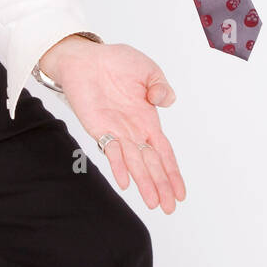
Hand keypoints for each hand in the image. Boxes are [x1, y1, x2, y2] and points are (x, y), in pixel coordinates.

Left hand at [50, 41, 184, 213]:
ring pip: (135, 163)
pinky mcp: (98, 128)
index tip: (181, 193)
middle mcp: (133, 131)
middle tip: (170, 208)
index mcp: (148, 119)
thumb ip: (160, 86)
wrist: (85, 58)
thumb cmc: (116, 62)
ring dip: (144, 183)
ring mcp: (116, 132)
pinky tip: (126, 183)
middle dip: (162, 186)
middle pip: (152, 163)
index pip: (164, 152)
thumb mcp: (148, 70)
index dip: (173, 172)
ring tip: (154, 203)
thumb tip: (166, 101)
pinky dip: (119, 166)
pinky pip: (110, 150)